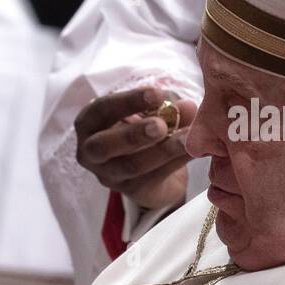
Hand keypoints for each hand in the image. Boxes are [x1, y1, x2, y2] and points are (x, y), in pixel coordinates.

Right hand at [74, 86, 196, 209]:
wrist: (151, 171)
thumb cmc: (142, 132)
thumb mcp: (149, 114)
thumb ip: (165, 108)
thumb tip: (186, 107)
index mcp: (90, 125)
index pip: (100, 110)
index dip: (127, 102)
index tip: (157, 94)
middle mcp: (91, 153)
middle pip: (103, 146)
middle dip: (133, 134)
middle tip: (161, 125)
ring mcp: (110, 176)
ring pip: (132, 165)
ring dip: (162, 150)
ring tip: (188, 138)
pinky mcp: (132, 191)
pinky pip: (155, 176)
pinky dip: (176, 161)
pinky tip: (194, 149)